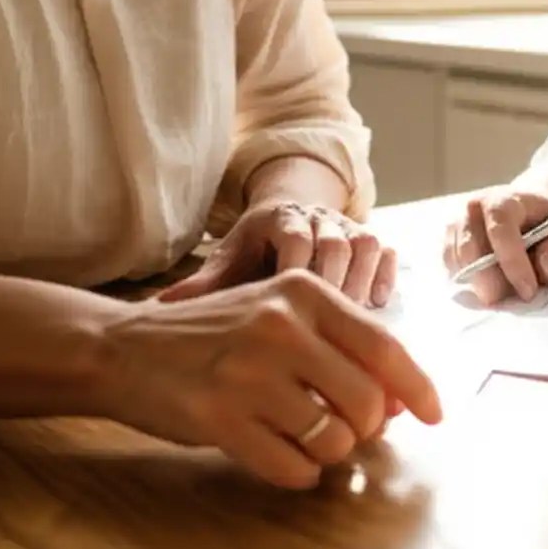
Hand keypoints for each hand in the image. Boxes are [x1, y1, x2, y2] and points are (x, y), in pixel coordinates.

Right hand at [100, 270, 440, 489]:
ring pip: (333, 440)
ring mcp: (248, 373)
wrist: (125, 347)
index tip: (434, 415)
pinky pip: (292, 467)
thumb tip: (399, 401)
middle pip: (367, 403)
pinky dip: (297, 472)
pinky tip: (277, 453)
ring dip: (327, 452)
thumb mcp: (277, 313)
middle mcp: (280, 326)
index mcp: (303, 291)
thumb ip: (337, 345)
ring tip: (299, 435)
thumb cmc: (215, 334)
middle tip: (342, 428)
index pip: (384, 346)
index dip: (418, 387)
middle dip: (364, 428)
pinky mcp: (220, 418)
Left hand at [161, 202, 395, 307]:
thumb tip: (160, 306)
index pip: (293, 239)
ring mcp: (351, 227)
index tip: (291, 311)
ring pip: (365, 248)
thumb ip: (205, 285)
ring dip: (360, 286)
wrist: (288, 217)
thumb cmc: (256, 251)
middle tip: (327, 331)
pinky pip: (387, 255)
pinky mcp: (374, 240)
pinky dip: (385, 279)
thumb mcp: (230, 261)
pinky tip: (376, 309)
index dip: (297, 271)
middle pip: (334, 245)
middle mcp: (319, 218)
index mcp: (280, 218)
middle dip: (333, 286)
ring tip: (352, 329)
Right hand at [443, 185, 547, 304]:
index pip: (501, 229)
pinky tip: (488, 284)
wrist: (522, 208)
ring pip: (459, 260)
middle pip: (471, 247)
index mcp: (504, 199)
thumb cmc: (544, 221)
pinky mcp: (447, 239)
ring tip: (503, 292)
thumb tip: (543, 271)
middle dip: (491, 280)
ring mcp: (455, 221)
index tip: (528, 292)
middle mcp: (473, 206)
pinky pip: (451, 266)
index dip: (513, 263)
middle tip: (509, 301)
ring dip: (480, 283)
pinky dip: (468, 280)